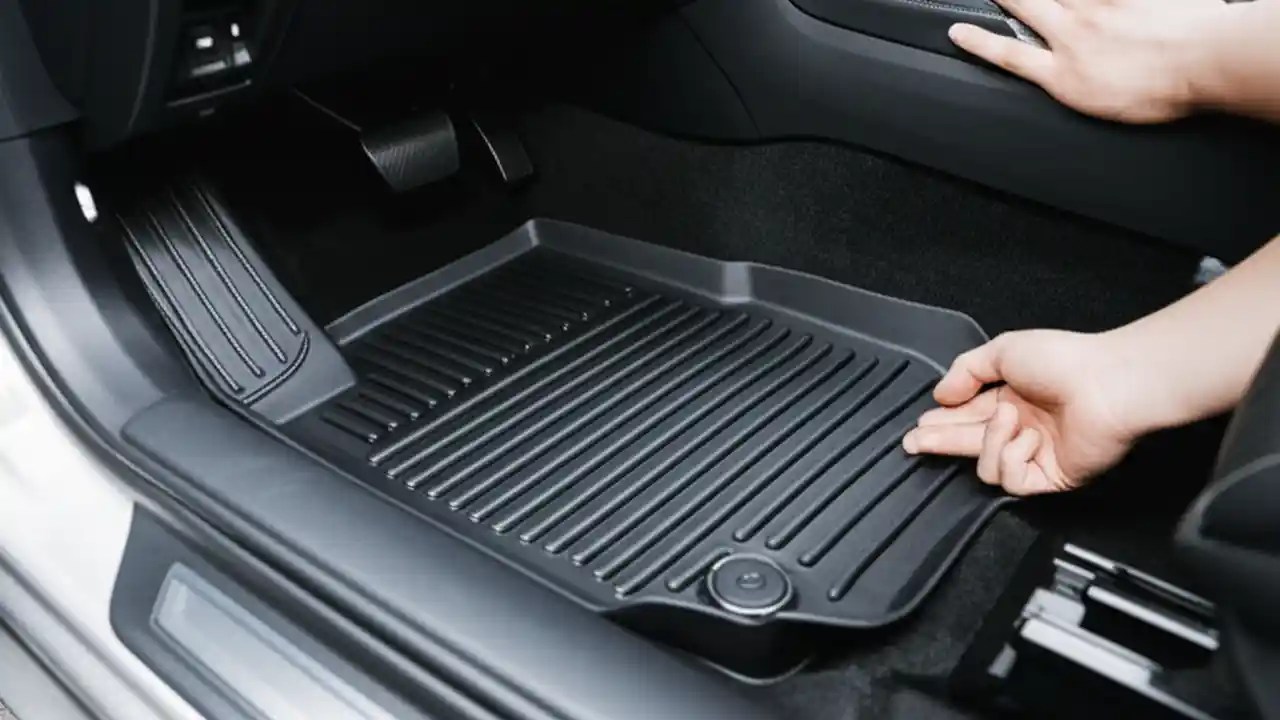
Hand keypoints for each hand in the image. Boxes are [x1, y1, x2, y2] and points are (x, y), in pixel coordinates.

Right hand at [903, 330, 1140, 494]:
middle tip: (914, 442)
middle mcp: (1021, 427)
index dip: (941, 423)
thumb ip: (966, 371)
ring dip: (991, 442)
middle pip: (970, 443)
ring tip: (1009, 418)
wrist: (1108, 383)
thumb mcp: (1004, 350)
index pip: (967, 415)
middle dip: (940, 442)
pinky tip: (1029, 438)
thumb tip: (941, 395)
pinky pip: (1013, 480)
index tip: (917, 427)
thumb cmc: (1064, 360)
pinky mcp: (1050, 477)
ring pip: (987, 467)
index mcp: (1011, 397)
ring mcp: (1035, 454)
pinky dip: (1014, 458)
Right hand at [949, 0, 1227, 122]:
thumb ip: (1078, 86)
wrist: (1204, 62)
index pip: (1010, 56)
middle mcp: (1074, 36)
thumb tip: (1063, 75)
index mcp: (1065, 75)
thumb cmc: (1166, 92)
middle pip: (1026, 8)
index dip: (980, 42)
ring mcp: (1099, 7)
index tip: (958, 31)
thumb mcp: (1105, 106)